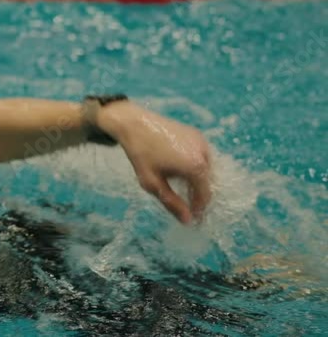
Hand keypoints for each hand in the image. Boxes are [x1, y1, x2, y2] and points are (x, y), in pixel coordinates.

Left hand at [96, 101, 211, 223]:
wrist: (134, 122)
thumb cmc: (141, 153)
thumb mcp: (152, 182)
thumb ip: (171, 203)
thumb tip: (187, 220)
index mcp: (195, 166)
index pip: (205, 195)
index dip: (199, 208)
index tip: (191, 217)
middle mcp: (204, 153)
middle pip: (208, 182)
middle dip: (198, 195)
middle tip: (187, 205)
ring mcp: (201, 141)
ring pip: (206, 168)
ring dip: (197, 180)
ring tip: (182, 188)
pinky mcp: (196, 134)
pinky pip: (201, 156)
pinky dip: (195, 165)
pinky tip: (180, 170)